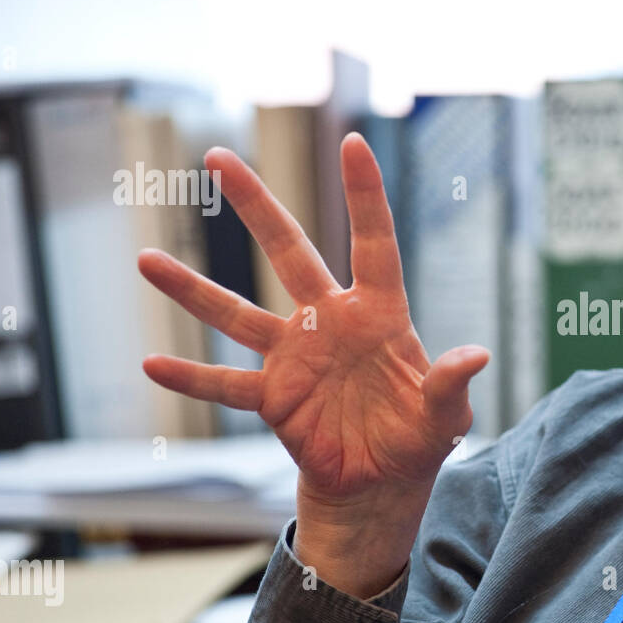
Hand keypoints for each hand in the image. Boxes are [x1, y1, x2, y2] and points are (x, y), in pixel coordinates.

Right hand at [138, 134, 489, 590]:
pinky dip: (191, 378)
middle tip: (217, 157)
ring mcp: (294, 356)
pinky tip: (152, 364)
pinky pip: (224, 385)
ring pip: (235, 313)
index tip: (354, 143)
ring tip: (145, 259)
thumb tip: (478, 354)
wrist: (381, 480)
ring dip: (192, 289)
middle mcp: (328, 321)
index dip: (365, 196)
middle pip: (288, 252)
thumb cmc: (420, 436)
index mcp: (378, 314)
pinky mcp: (272, 397)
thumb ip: (451, 382)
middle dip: (255, 205)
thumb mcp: (446, 414)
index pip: (373, 244)